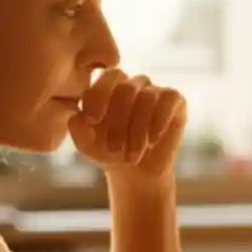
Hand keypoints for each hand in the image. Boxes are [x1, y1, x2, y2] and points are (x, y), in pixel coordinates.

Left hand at [68, 69, 187, 181]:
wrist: (137, 173)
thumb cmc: (109, 154)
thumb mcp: (88, 146)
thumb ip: (78, 131)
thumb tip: (76, 117)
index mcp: (109, 87)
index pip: (106, 78)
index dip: (99, 96)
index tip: (93, 121)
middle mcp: (132, 84)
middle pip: (126, 89)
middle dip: (118, 121)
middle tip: (114, 149)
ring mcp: (155, 91)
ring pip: (146, 98)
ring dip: (137, 131)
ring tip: (132, 156)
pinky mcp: (175, 101)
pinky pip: (168, 100)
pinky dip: (159, 121)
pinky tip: (152, 141)